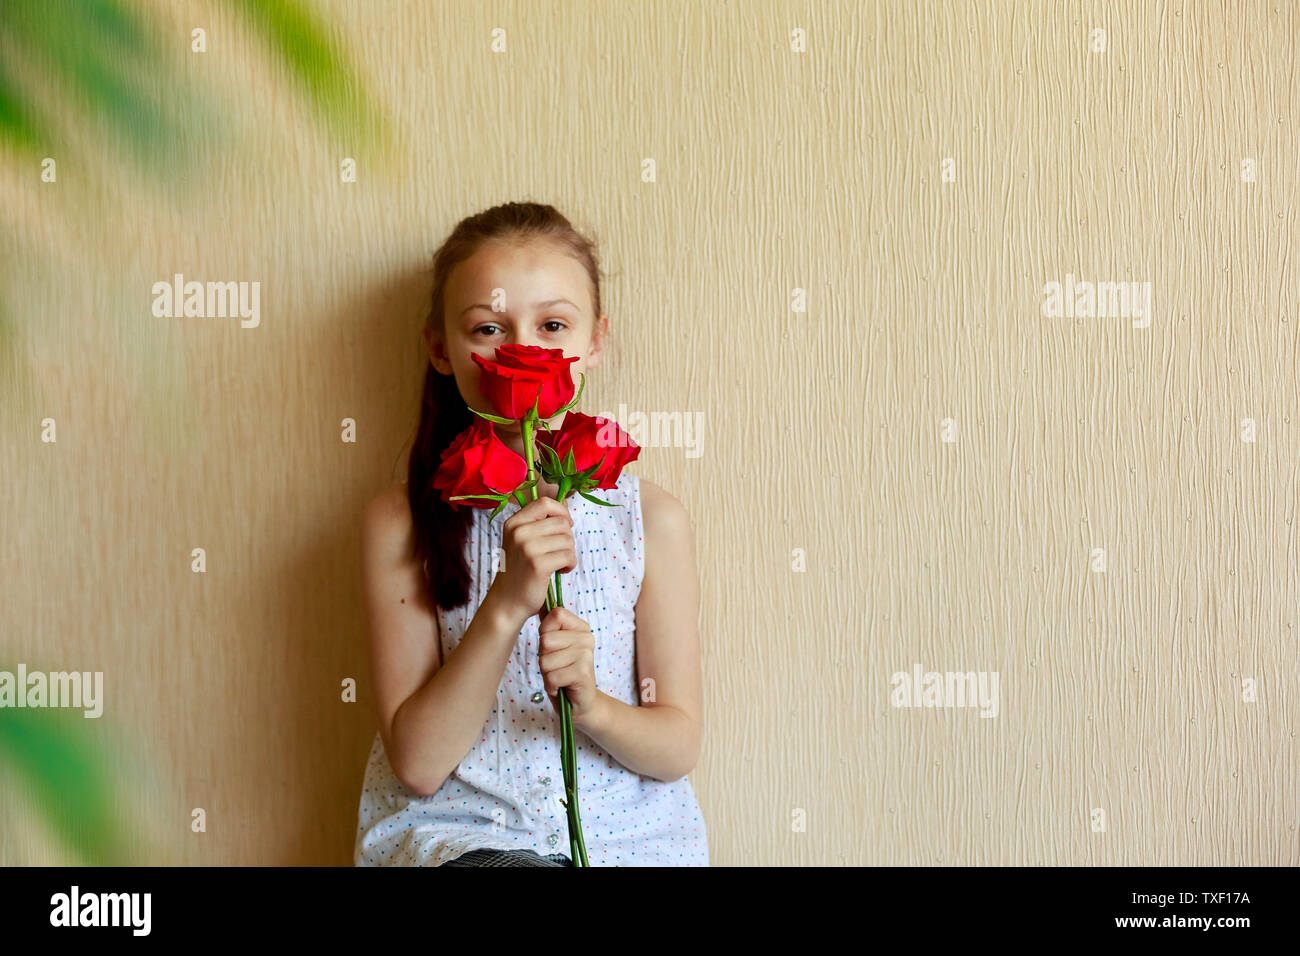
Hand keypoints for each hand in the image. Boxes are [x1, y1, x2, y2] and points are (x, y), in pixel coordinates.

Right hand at [491, 495, 575, 624]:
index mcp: (513, 522)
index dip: (561, 511)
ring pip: (568, 539)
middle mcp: (518, 532)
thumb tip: (566, 504)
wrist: (507, 602)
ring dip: (569, 553)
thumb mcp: (523, 541)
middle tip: (560, 552)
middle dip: (568, 537)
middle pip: (561, 522)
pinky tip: (561, 571)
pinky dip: (570, 564)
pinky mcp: (538, 564)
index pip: (545, 503)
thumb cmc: (519, 571)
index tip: (565, 526)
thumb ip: (542, 522)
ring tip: (559, 563)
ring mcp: (527, 547)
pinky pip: (568, 556)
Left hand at [538, 606, 598, 726]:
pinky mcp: (584, 673)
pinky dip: (552, 685)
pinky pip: (552, 676)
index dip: (545, 632)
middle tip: (557, 666)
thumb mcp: (552, 646)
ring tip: (560, 676)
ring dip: (547, 674)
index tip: (553, 646)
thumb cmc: (562, 672)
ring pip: (546, 660)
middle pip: (546, 639)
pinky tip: (563, 687)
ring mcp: (587, 654)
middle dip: (544, 658)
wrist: (579, 703)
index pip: (555, 615)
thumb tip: (537, 598)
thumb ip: (548, 623)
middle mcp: (587, 637)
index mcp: (580, 626)